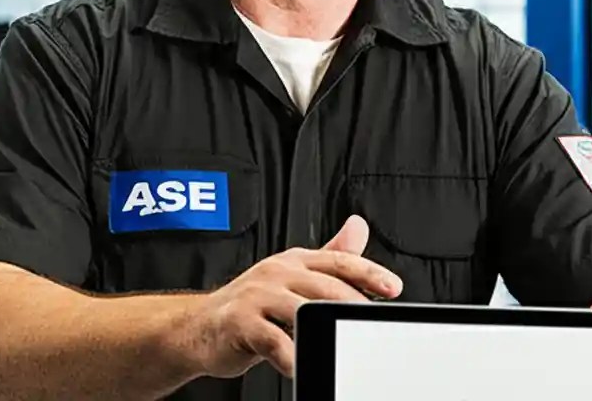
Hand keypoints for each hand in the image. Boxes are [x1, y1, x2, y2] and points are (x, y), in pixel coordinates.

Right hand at [182, 215, 401, 378]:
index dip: (368, 273)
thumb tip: (359, 227)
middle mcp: (276, 273)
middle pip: (325, 286)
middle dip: (353, 306)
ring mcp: (256, 296)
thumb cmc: (249, 305)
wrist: (198, 327)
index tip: (393, 288)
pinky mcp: (240, 322)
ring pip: (302, 310)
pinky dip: (291, 356)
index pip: (338, 261)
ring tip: (343, 345)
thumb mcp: (290, 275)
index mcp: (293, 261)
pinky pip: (273, 340)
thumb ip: (328, 256)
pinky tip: (302, 364)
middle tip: (372, 325)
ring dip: (325, 330)